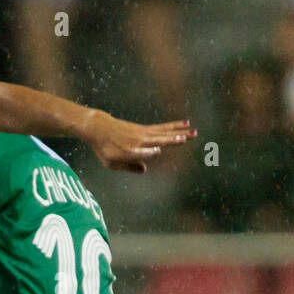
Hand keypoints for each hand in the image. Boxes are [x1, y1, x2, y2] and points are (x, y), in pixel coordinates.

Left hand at [78, 109, 196, 173]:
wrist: (99, 128)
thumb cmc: (103, 148)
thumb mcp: (111, 162)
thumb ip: (128, 166)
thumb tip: (145, 169)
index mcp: (127, 151)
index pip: (139, 152)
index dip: (147, 152)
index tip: (157, 150)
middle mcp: (137, 141)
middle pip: (158, 139)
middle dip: (174, 139)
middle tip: (190, 137)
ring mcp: (142, 133)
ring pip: (164, 133)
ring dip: (180, 132)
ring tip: (194, 132)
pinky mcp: (145, 129)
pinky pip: (162, 127)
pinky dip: (174, 126)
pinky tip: (185, 124)